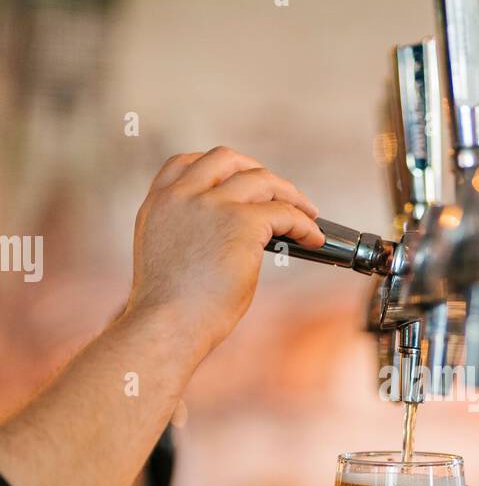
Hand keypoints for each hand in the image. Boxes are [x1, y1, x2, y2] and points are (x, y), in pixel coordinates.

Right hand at [126, 147, 324, 359]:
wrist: (167, 327)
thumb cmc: (169, 310)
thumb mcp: (169, 256)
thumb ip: (189, 232)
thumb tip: (231, 235)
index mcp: (158, 204)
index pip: (185, 164)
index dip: (217, 168)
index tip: (238, 178)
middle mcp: (181, 196)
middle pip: (226, 159)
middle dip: (257, 170)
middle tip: (278, 193)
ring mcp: (211, 205)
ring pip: (261, 180)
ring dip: (289, 195)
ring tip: (307, 214)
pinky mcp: (241, 223)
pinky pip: (284, 213)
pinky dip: (304, 224)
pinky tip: (312, 238)